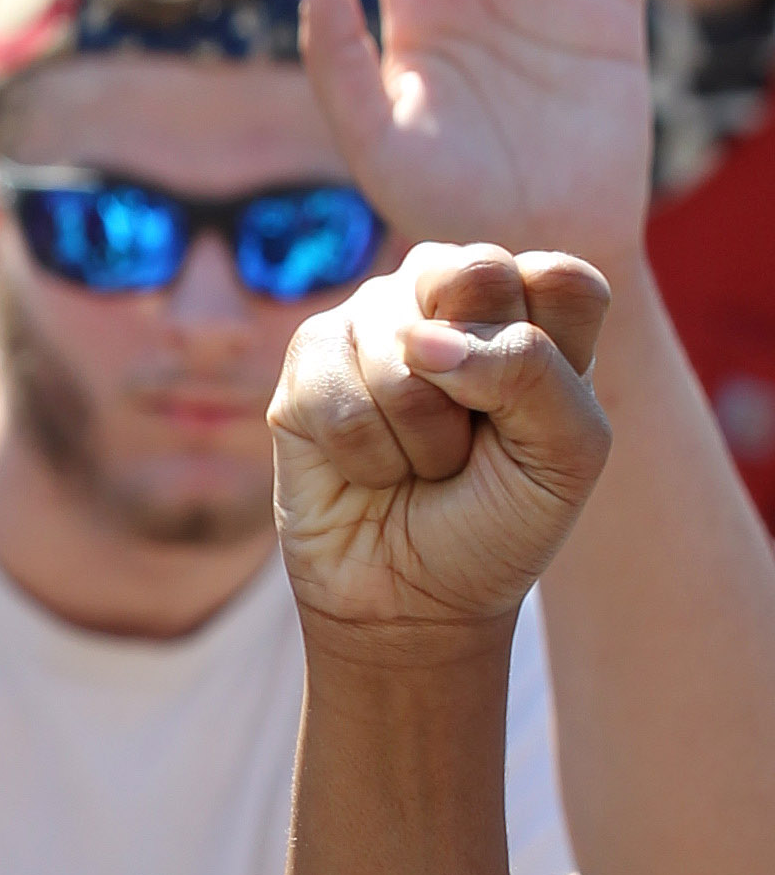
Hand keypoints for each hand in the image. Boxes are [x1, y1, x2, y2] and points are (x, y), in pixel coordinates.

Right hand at [271, 240, 610, 643]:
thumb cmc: (499, 520)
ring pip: (403, 350)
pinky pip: (339, 397)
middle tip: (472, 435)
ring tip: (421, 464)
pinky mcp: (309, 360)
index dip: (549, 362)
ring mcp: (373, 318)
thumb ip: (531, 370)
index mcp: (530, 302)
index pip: (558, 279)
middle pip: (476, 273)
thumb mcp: (565, 453)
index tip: (532, 424)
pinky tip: (369, 472)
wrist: (417, 601)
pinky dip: (366, 459)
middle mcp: (449, 292)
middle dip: (479, 385)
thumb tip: (421, 340)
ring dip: (421, 439)